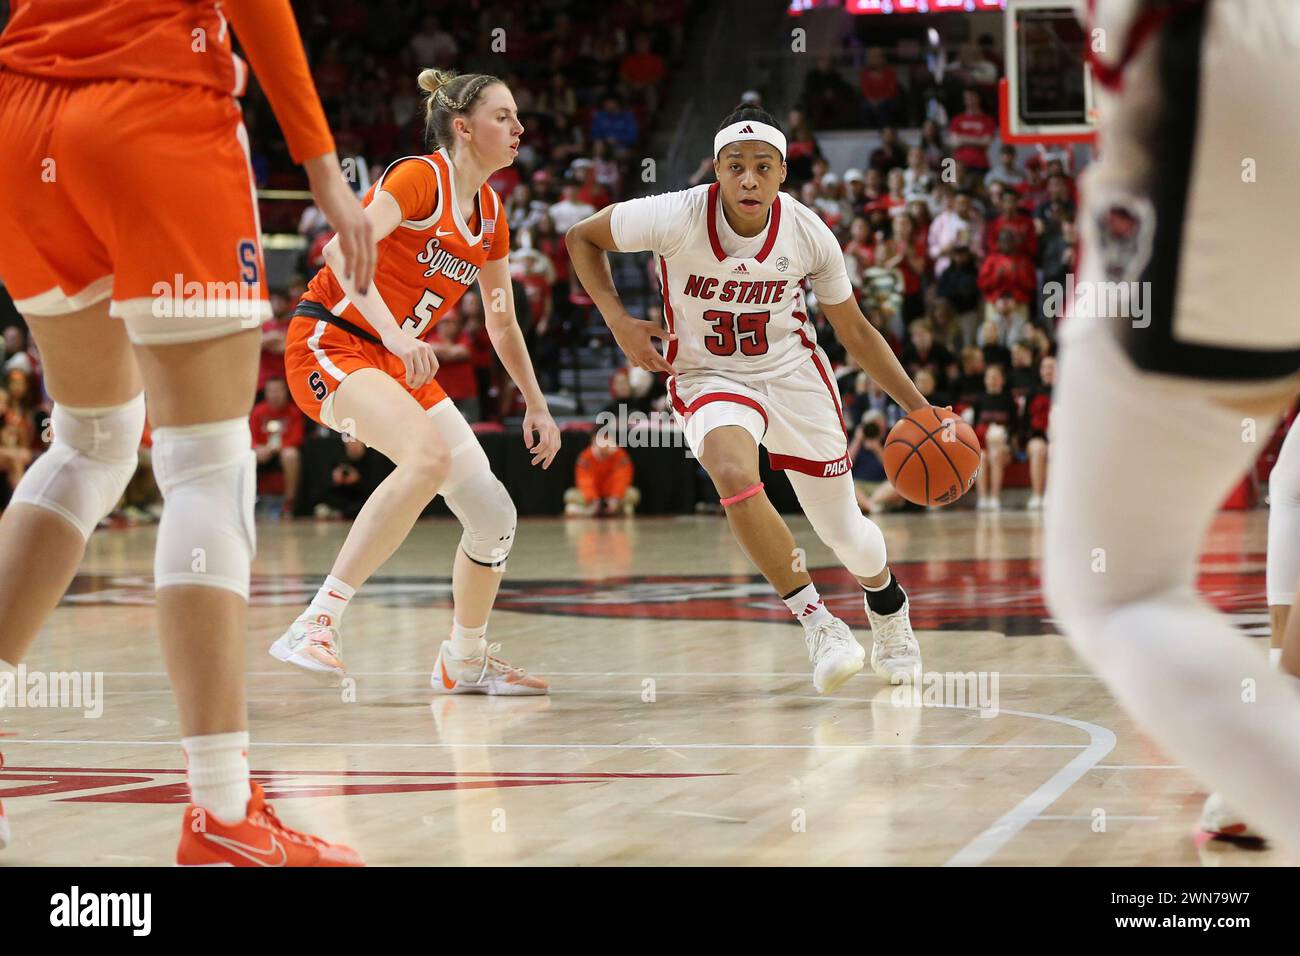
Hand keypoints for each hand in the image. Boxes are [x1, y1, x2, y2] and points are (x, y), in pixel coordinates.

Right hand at [304, 153, 375, 293]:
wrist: (327, 179)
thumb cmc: (332, 196)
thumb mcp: (344, 215)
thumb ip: (346, 228)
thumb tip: (342, 239)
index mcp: (367, 226)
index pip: (371, 253)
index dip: (369, 270)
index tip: (366, 283)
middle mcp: (365, 228)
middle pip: (370, 259)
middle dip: (367, 278)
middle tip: (364, 293)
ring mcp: (357, 228)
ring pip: (362, 258)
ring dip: (360, 276)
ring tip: (358, 290)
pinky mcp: (346, 226)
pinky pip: (350, 251)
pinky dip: (350, 265)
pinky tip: (347, 276)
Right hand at [382, 329, 439, 387]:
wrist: (391, 332)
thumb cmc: (403, 343)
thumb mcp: (416, 347)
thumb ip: (422, 357)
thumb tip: (426, 376)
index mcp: (428, 348)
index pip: (435, 366)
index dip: (431, 376)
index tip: (426, 382)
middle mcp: (423, 349)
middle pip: (427, 371)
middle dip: (422, 381)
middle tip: (416, 386)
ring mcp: (415, 351)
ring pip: (420, 373)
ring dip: (416, 382)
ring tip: (412, 385)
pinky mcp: (406, 354)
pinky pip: (411, 371)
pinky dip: (410, 379)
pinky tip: (407, 382)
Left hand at [522, 405, 560, 468]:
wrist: (539, 407)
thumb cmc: (531, 416)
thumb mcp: (526, 424)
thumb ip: (527, 435)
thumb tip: (528, 448)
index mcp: (545, 427)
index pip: (545, 443)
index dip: (538, 450)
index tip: (531, 451)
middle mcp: (553, 430)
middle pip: (550, 447)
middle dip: (542, 457)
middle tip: (533, 463)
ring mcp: (556, 431)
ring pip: (556, 448)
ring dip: (549, 457)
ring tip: (543, 465)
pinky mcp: (557, 433)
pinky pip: (557, 445)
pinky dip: (553, 452)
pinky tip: (547, 457)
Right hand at [609, 312, 676, 374]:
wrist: (620, 325)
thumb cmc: (636, 325)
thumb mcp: (652, 327)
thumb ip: (664, 334)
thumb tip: (675, 337)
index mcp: (648, 351)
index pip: (662, 363)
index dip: (670, 369)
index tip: (675, 373)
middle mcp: (641, 356)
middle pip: (654, 368)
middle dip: (662, 369)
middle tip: (667, 366)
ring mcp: (634, 357)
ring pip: (646, 368)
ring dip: (653, 368)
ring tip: (658, 364)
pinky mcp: (629, 356)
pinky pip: (637, 365)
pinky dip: (643, 365)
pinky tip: (645, 360)